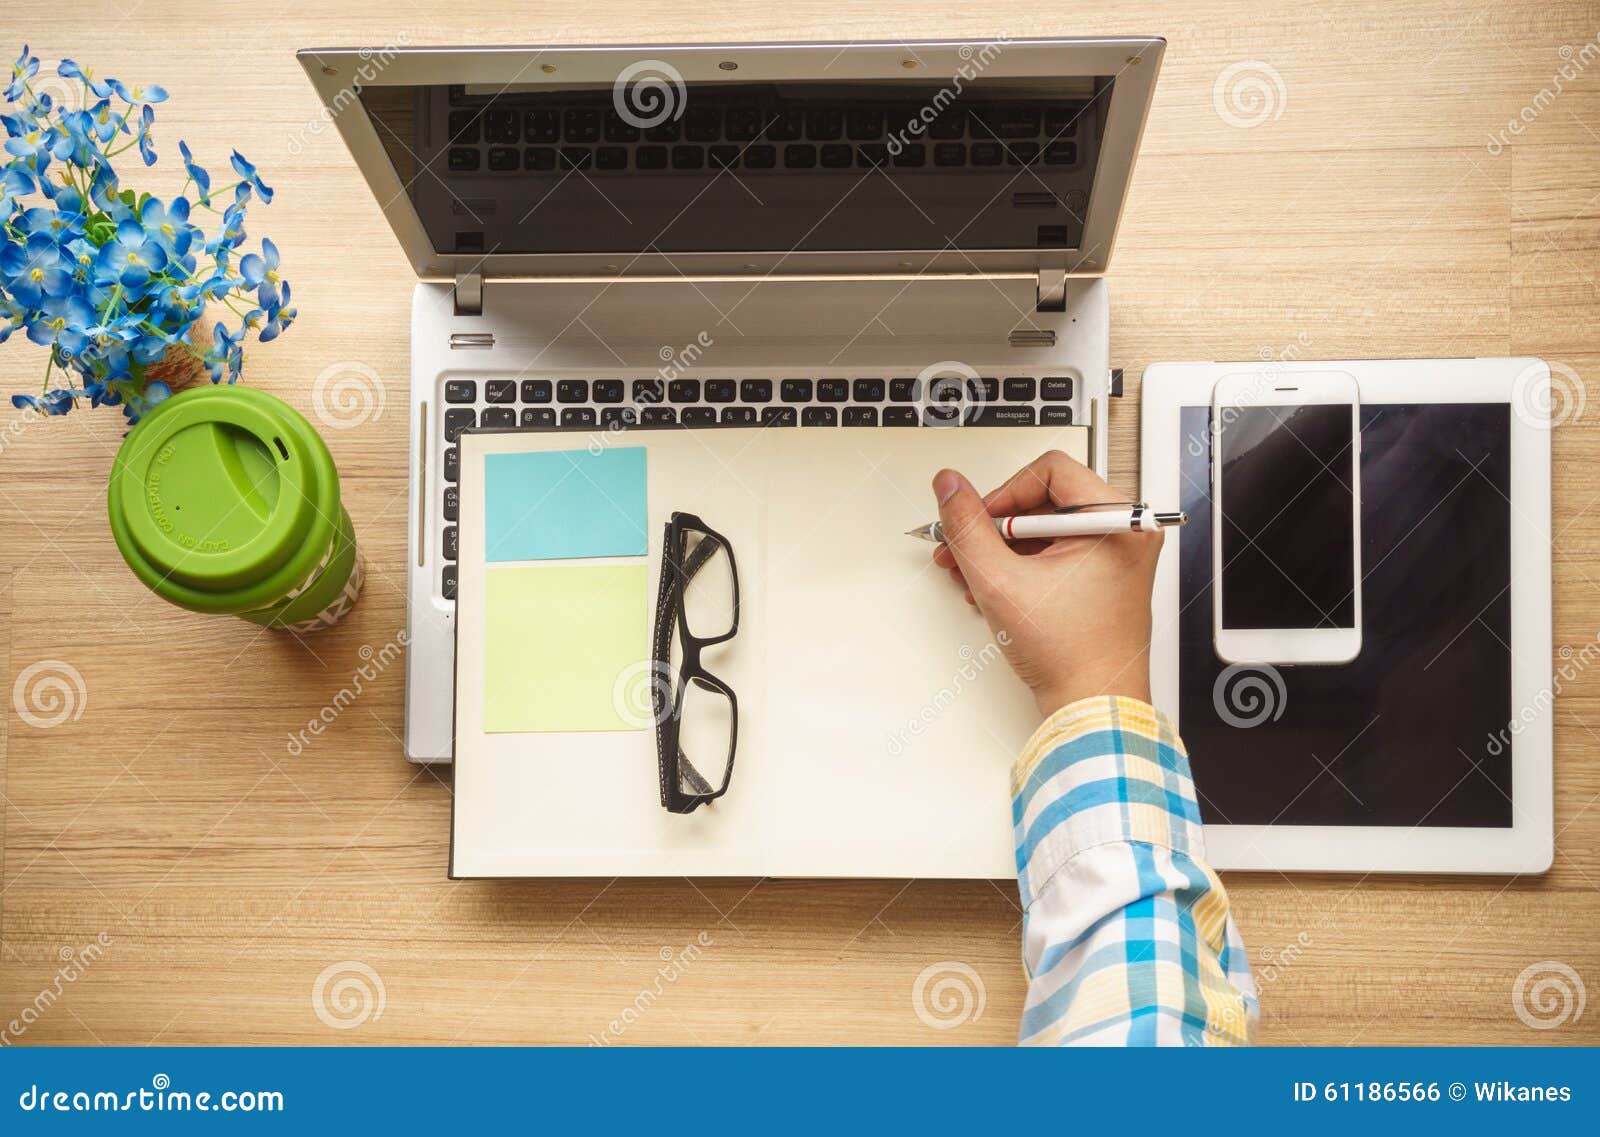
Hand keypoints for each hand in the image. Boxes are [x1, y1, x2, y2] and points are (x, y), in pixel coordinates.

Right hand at [930, 451, 1162, 717]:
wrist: (1093, 705)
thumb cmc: (1071, 654)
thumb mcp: (1000, 581)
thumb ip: (968, 527)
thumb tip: (950, 488)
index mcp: (1114, 521)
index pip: (1050, 471)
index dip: (1004, 494)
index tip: (979, 523)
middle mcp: (1123, 533)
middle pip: (1045, 500)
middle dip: (996, 528)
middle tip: (965, 548)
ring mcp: (1117, 557)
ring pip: (1046, 530)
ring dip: (1003, 550)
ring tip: (972, 575)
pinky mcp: (1106, 579)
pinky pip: (1057, 555)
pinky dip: (1023, 567)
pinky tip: (995, 590)